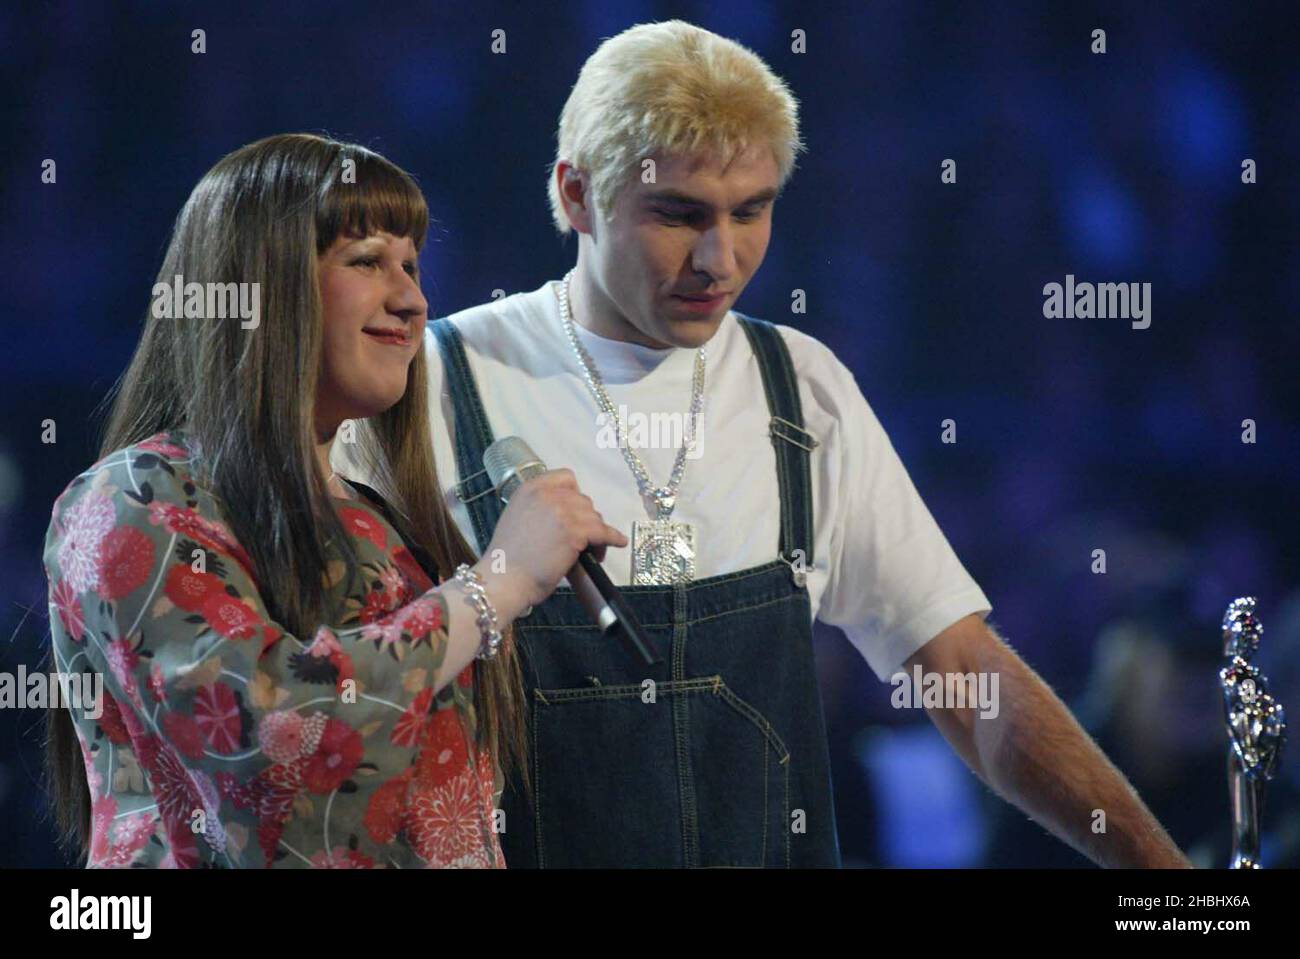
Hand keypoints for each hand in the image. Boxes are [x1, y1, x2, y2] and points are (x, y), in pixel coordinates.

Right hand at [476, 469, 627, 617]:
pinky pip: (603, 532)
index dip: (575, 494)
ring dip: (595, 532)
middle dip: (585, 518)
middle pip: (583, 500)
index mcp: (530, 488)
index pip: (566, 478)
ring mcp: (563, 512)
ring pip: (594, 516)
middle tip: (583, 538)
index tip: (576, 510)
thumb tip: (563, 514)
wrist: (504, 578)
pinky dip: (612, 538)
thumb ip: (537, 507)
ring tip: (590, 550)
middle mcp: (548, 494)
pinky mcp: (575, 532)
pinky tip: (618, 542)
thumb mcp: (516, 517)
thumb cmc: (507, 557)